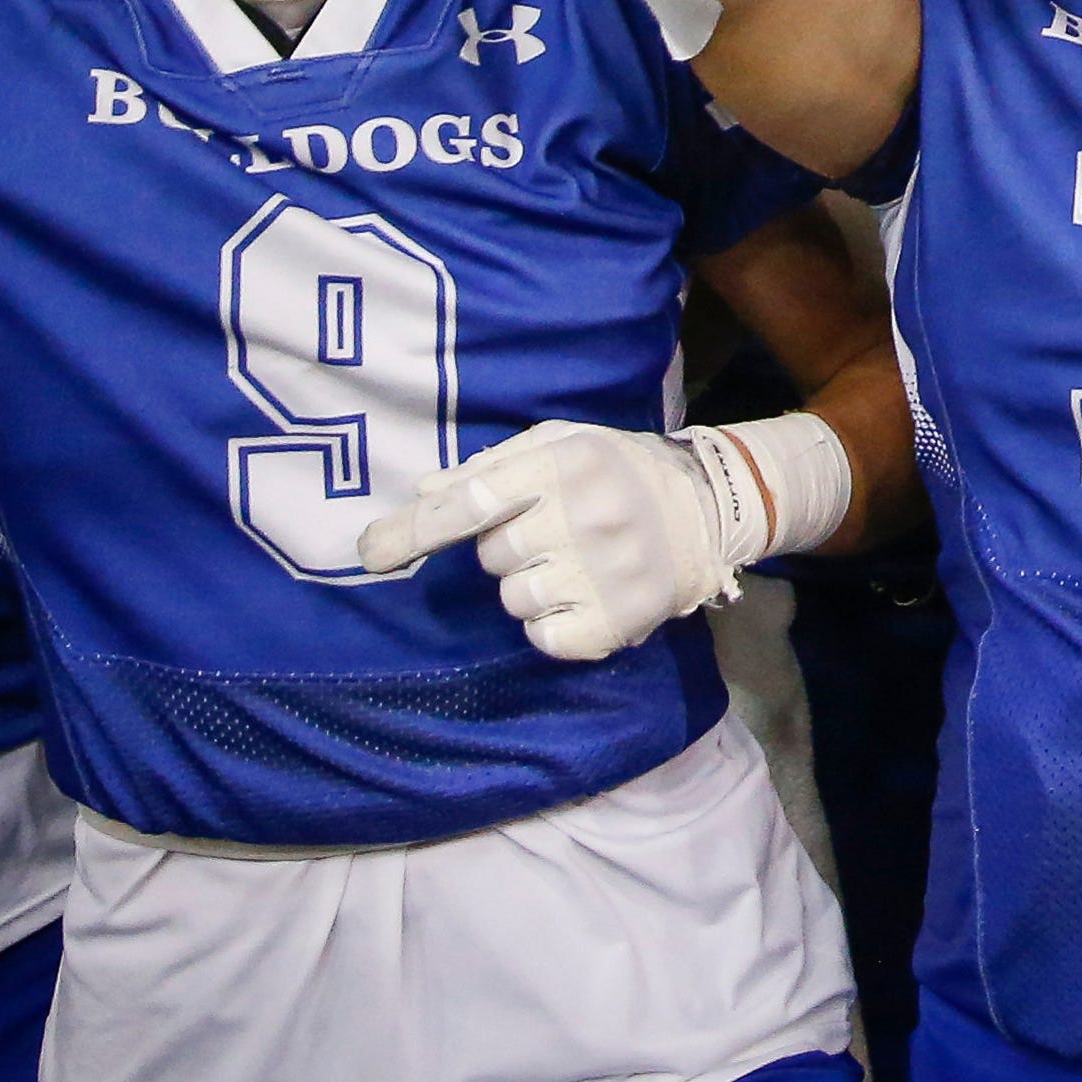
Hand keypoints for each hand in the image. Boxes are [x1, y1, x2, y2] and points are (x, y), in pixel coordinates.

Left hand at [358, 420, 754, 663]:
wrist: (711, 506)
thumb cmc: (620, 468)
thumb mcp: (563, 445)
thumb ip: (492, 469)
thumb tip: (421, 493)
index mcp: (568, 463)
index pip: (474, 501)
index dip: (415, 529)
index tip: (370, 552)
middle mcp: (588, 515)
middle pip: (493, 554)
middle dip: (506, 547)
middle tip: (549, 532)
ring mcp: (607, 571)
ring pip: (515, 599)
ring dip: (530, 586)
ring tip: (572, 562)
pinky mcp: (620, 620)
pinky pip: (545, 637)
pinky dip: (552, 623)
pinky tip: (582, 595)